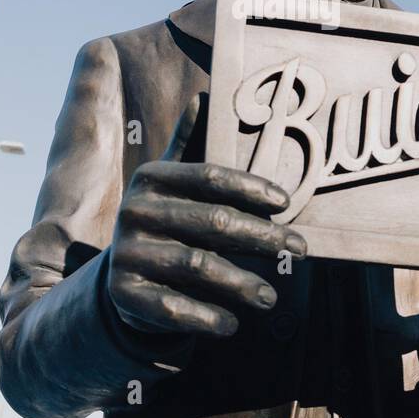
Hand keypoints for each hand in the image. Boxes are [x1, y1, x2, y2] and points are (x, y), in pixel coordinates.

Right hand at [106, 94, 307, 337]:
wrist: (119, 281)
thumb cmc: (165, 224)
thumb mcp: (171, 185)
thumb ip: (189, 145)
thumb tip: (205, 93)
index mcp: (151, 178)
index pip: (210, 177)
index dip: (251, 188)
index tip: (286, 203)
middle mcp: (135, 212)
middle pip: (213, 222)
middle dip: (263, 237)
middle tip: (299, 249)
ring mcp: (127, 254)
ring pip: (199, 266)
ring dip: (242, 284)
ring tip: (271, 297)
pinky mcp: (123, 294)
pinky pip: (173, 307)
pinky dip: (207, 317)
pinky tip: (232, 324)